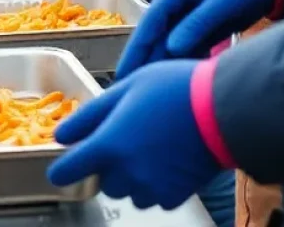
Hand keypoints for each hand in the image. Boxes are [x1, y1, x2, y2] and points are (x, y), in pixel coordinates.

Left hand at [48, 61, 220, 208]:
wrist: (222, 109)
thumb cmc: (173, 89)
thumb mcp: (126, 87)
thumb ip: (91, 115)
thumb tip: (62, 135)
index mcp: (109, 145)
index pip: (69, 171)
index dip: (62, 168)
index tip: (62, 166)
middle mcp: (127, 173)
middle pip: (102, 181)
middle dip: (106, 164)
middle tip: (123, 135)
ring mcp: (153, 188)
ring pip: (128, 190)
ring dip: (130, 174)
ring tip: (148, 143)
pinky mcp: (176, 196)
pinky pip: (154, 196)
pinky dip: (154, 183)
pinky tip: (165, 157)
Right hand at [116, 0, 275, 77]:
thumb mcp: (224, 1)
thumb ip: (198, 24)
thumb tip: (171, 49)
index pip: (152, 19)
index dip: (137, 46)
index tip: (124, 71)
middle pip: (155, 30)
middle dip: (141, 57)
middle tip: (126, 85)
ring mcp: (188, 7)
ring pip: (169, 38)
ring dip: (160, 61)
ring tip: (147, 89)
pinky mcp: (201, 19)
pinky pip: (187, 41)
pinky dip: (182, 58)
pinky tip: (175, 78)